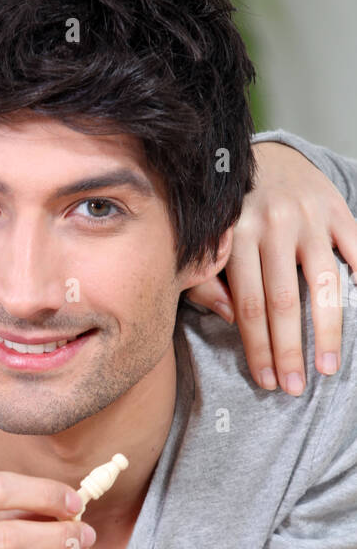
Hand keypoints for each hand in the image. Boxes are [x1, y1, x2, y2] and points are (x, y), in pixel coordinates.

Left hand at [184, 140, 356, 392]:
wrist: (267, 158)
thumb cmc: (232, 216)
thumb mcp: (207, 243)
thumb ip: (207, 279)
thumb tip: (231, 318)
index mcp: (236, 237)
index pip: (248, 306)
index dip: (258, 348)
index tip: (266, 381)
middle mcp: (272, 225)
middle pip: (283, 301)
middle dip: (289, 351)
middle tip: (294, 389)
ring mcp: (308, 216)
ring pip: (322, 283)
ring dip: (328, 331)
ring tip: (329, 367)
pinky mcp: (337, 208)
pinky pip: (356, 248)